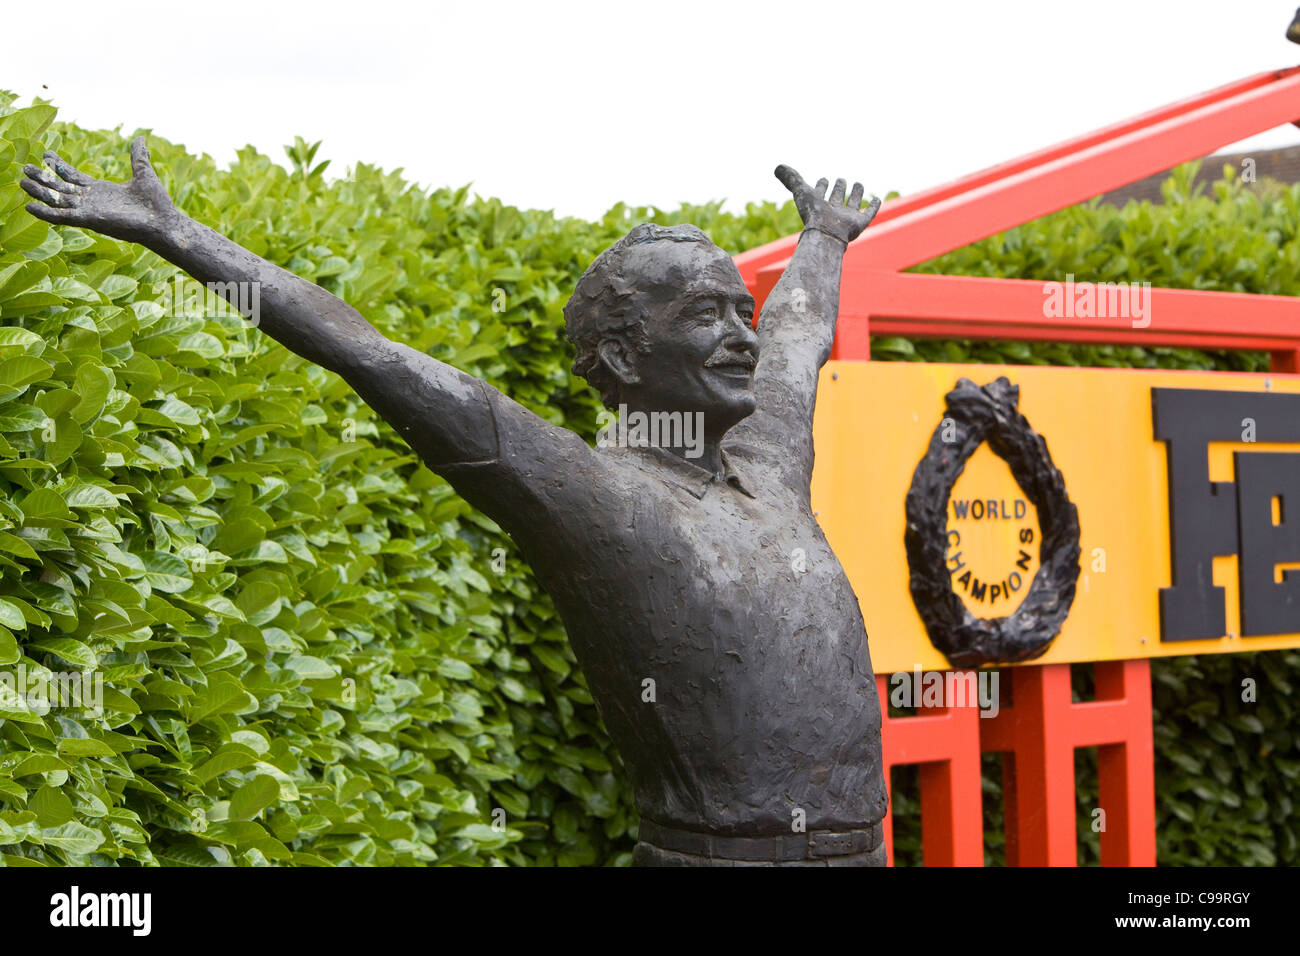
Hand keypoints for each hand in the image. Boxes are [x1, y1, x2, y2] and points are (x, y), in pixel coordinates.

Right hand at [21, 135, 175, 243]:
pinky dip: (46, 213)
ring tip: (22, 182)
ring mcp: (90, 211)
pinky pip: (62, 217)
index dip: (59, 167)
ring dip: (40, 193)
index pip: (74, 177)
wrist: (165, 222)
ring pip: (58, 201)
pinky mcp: (90, 220)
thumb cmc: (157, 204)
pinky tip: (29, 206)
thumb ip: (138, 157)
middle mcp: (92, 201)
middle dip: (43, 179)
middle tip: (25, 168)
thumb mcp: (143, 173)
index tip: (46, 154)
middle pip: (61, 188)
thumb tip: (140, 138)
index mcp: (101, 191)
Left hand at [775, 164, 880, 244]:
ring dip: (856, 194)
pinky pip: (868, 214)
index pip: (820, 193)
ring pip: (852, 204)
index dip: (821, 186)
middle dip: (839, 188)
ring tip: (858, 184)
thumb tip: (777, 167)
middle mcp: (833, 211)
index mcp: (819, 205)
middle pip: (837, 198)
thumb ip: (791, 179)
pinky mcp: (859, 223)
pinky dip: (873, 206)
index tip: (823, 179)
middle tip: (841, 180)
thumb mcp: (801, 191)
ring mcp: (846, 218)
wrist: (826, 232)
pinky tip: (876, 198)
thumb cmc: (813, 213)